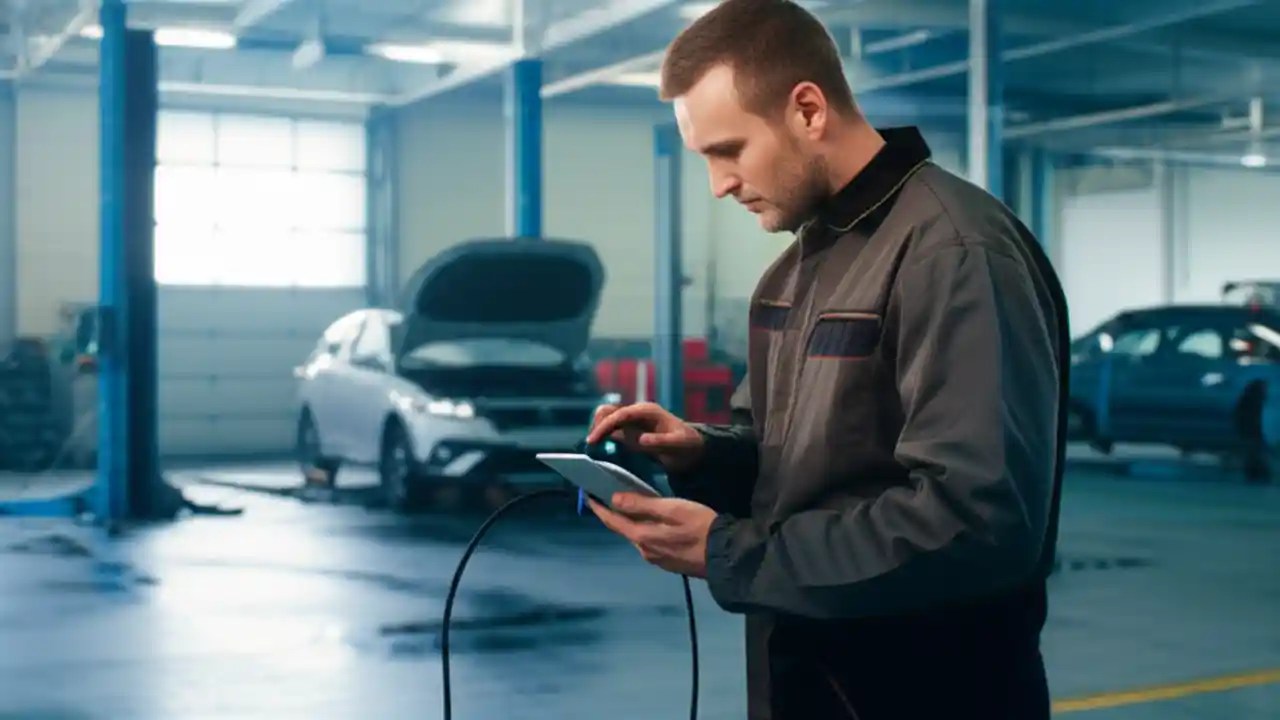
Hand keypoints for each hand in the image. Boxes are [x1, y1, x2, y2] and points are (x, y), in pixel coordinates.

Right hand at [587, 402, 703, 472]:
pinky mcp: (631, 428)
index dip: (605, 425)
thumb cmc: (686, 444)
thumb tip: (641, 439)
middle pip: (609, 411)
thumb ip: (660, 441)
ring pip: (607, 416)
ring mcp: (633, 419)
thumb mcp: (678, 445)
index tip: (593, 440)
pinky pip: (612, 426)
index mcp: (648, 411)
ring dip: (598, 428)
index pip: (621, 414)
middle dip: (598, 425)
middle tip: (592, 444)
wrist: (691, 447)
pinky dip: (603, 432)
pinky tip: (598, 444)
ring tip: (593, 445)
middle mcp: (637, 411)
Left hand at [587, 493, 716, 577]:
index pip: (612, 521)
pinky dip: (645, 530)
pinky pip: (650, 543)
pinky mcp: (669, 562)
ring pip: (638, 537)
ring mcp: (657, 559)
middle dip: (614, 514)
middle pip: (624, 530)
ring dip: (631, 523)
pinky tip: (652, 523)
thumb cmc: (699, 526)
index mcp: (642, 536)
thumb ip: (642, 505)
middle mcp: (644, 550)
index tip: (588, 496)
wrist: (725, 556)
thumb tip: (614, 499)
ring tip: (630, 507)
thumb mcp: (672, 508)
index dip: (599, 508)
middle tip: (607, 497)